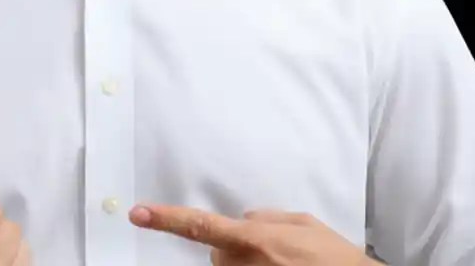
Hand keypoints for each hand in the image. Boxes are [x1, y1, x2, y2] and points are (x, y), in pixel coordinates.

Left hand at [129, 203, 374, 265]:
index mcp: (255, 240)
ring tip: (283, 265)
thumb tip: (245, 216)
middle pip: (218, 253)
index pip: (200, 225)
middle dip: (236, 248)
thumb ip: (268, 217)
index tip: (139, 213)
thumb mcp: (304, 223)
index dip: (166, 219)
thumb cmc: (335, 259)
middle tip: (274, 252)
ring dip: (248, 265)